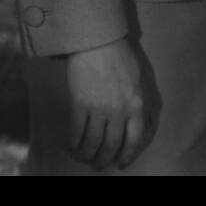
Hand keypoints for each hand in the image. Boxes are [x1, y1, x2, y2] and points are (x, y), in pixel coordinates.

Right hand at [65, 38, 153, 169]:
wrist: (98, 41)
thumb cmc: (119, 56)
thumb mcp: (137, 80)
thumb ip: (136, 102)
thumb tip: (135, 121)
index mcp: (136, 105)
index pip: (134, 139)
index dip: (127, 155)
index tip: (120, 163)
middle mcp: (119, 111)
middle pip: (111, 145)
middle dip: (103, 160)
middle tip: (97, 165)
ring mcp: (99, 108)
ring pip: (91, 143)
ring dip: (85, 155)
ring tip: (81, 158)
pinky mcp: (80, 104)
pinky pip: (75, 132)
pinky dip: (71, 144)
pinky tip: (68, 145)